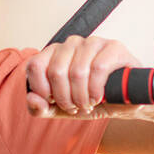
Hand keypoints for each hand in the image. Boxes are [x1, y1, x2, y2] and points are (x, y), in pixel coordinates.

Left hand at [24, 35, 152, 118]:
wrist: (123, 103)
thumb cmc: (88, 101)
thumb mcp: (59, 110)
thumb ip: (38, 108)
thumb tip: (31, 98)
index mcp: (53, 53)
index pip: (35, 66)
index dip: (42, 90)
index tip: (54, 102)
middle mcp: (71, 44)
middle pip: (56, 71)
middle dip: (65, 98)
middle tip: (75, 107)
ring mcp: (92, 42)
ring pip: (77, 71)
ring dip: (82, 96)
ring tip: (88, 104)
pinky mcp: (114, 47)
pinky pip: (99, 68)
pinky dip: (96, 90)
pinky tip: (99, 98)